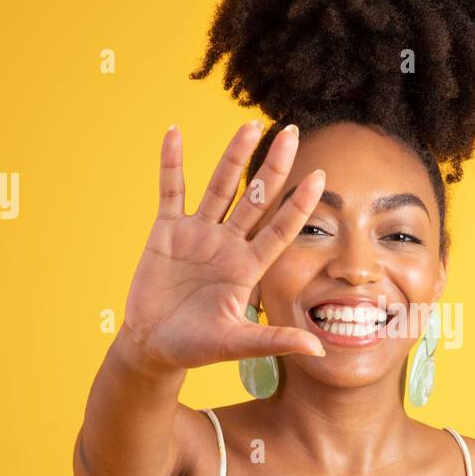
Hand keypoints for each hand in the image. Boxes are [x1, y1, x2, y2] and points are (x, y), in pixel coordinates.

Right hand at [120, 121, 326, 371]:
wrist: (154, 347)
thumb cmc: (196, 348)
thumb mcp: (238, 344)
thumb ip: (275, 341)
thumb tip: (319, 350)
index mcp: (248, 267)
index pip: (280, 228)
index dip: (299, 203)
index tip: (320, 175)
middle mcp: (228, 244)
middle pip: (255, 197)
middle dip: (273, 166)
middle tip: (291, 132)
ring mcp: (198, 234)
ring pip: (219, 186)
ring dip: (233, 156)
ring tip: (249, 125)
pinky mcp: (167, 231)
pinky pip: (171, 190)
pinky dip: (171, 162)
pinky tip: (174, 133)